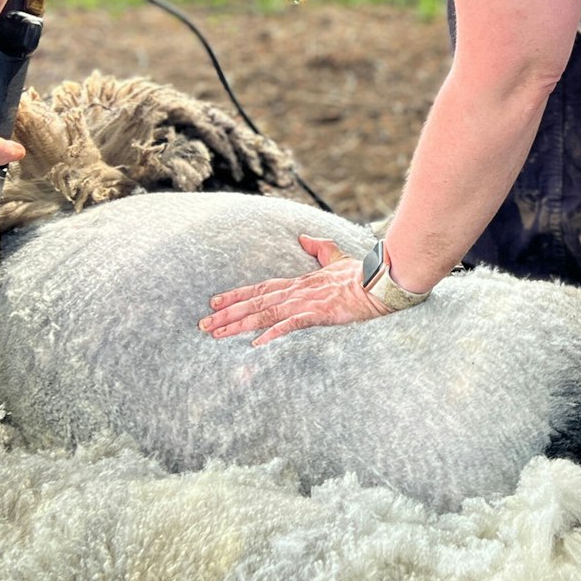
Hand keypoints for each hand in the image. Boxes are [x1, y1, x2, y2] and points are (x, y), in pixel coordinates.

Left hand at [200, 235, 391, 345]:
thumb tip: (303, 237)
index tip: (214, 301)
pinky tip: (256, 343)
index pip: (259, 287)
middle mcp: (295, 292)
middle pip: (254, 302)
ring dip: (239, 324)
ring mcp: (304, 303)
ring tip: (217, 334)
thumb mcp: (335, 257)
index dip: (235, 295)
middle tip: (203, 324)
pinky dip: (272, 333)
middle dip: (227, 313)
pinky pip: (290, 325)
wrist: (377, 282)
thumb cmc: (359, 274)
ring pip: (264, 314)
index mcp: (297, 282)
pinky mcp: (317, 314)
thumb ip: (318, 248)